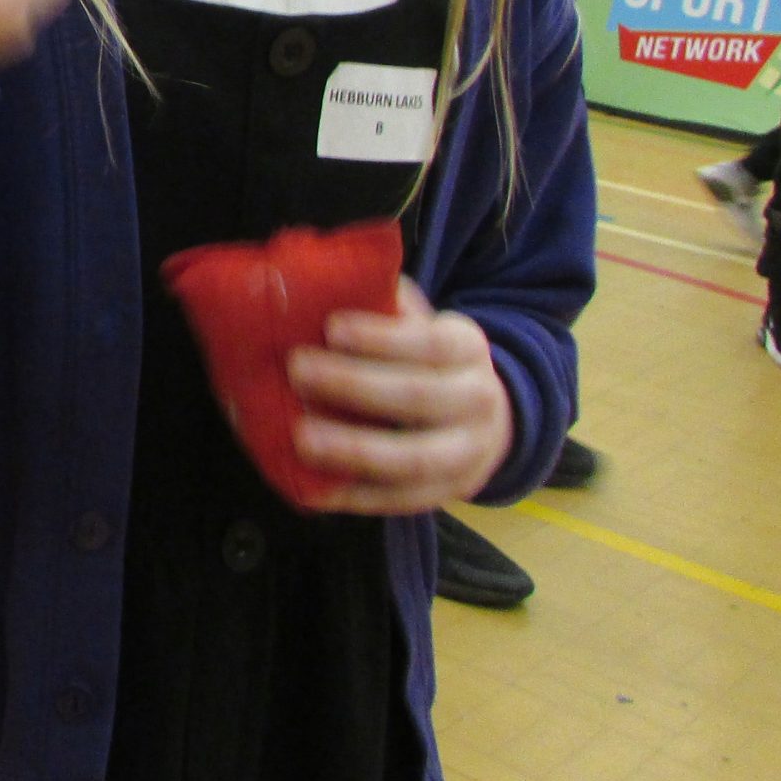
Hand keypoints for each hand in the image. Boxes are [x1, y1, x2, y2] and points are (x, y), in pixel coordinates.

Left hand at [287, 276, 513, 513]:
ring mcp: (465, 456)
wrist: (484, 417)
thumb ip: (383, 302)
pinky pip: (398, 501)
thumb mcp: (419, 321)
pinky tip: (312, 487)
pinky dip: (353, 496)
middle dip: (353, 385)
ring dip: (352, 449)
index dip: (380, 337)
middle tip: (296, 370)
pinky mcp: (443, 495)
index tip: (331, 327)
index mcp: (468, 348)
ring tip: (300, 438)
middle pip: (417, 397)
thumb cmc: (426, 357)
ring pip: (411, 459)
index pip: (429, 342)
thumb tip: (320, 279)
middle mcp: (476, 401)